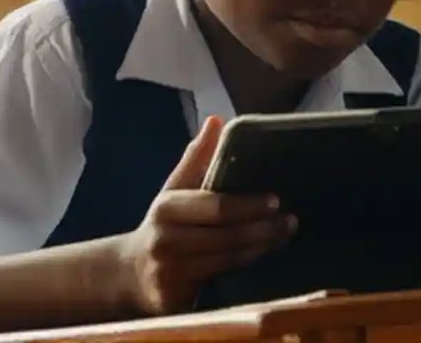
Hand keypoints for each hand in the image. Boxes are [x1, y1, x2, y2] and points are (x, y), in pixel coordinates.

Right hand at [118, 116, 295, 314]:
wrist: (130, 274)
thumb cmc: (163, 225)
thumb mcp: (173, 191)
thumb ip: (196, 158)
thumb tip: (216, 121)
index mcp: (166, 209)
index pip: (214, 206)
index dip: (247, 204)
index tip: (275, 199)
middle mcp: (166, 241)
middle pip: (226, 236)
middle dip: (263, 228)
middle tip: (291, 220)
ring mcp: (170, 274)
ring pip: (229, 260)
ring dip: (262, 247)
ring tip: (285, 234)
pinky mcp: (177, 299)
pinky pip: (222, 281)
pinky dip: (247, 267)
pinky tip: (266, 256)